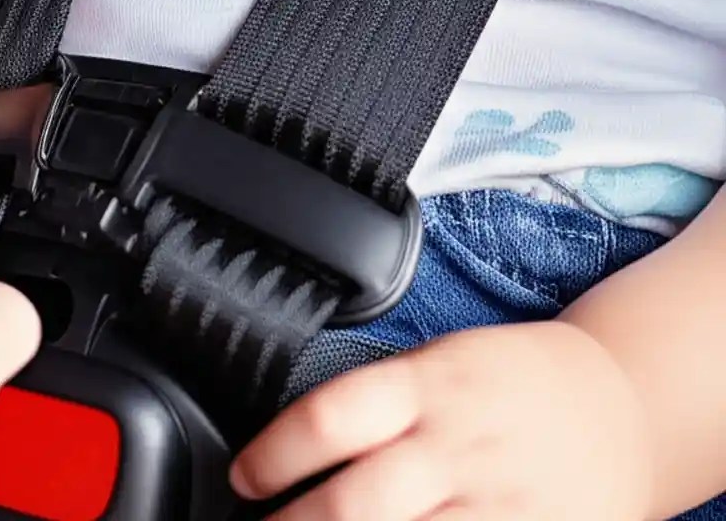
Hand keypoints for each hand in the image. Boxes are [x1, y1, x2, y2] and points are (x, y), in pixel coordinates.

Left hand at [230, 322, 653, 520]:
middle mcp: (457, 445)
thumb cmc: (508, 382)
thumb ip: (372, 401)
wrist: (621, 406)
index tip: (245, 476)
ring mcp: (496, 502)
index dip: (273, 455)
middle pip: (353, 504)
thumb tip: (288, 443)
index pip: (329, 418)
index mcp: (428, 385)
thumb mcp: (438, 362)